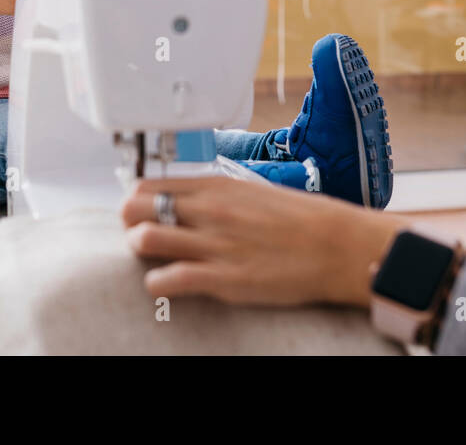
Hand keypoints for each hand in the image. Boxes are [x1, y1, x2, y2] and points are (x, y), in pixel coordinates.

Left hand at [121, 175, 406, 307]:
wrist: (336, 245)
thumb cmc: (301, 219)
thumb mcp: (253, 192)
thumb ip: (217, 195)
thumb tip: (189, 201)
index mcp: (217, 184)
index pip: (151, 183)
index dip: (137, 198)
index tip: (139, 209)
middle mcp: (210, 209)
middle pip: (137, 206)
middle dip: (129, 221)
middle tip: (138, 233)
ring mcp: (214, 243)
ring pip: (144, 238)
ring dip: (139, 250)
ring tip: (154, 258)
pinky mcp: (223, 278)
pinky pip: (168, 279)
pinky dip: (157, 283)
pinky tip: (165, 283)